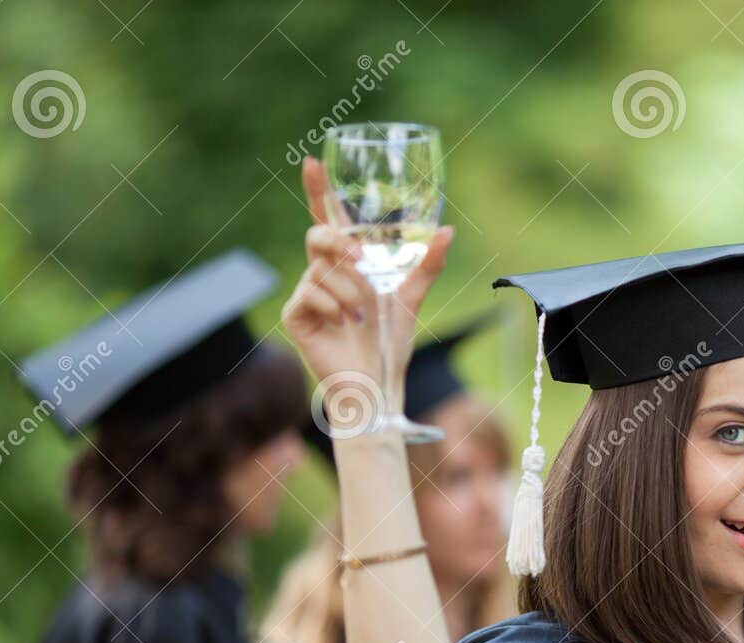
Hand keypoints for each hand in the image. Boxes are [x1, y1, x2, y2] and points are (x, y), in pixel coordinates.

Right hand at [280, 157, 453, 426]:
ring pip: (322, 270)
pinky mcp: (296, 315)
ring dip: (350, 292)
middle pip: (318, 236)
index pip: (329, 219)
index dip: (320, 190)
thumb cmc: (389, 341)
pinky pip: (311, 295)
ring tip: (362, 317)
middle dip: (340, 243)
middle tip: (361, 261)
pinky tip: (345, 326)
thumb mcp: (411, 297)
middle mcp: (323, 272)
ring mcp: (306, 293)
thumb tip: (447, 230)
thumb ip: (427, 264)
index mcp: (346, 263)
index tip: (314, 160)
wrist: (377, 381)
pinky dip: (334, 308)